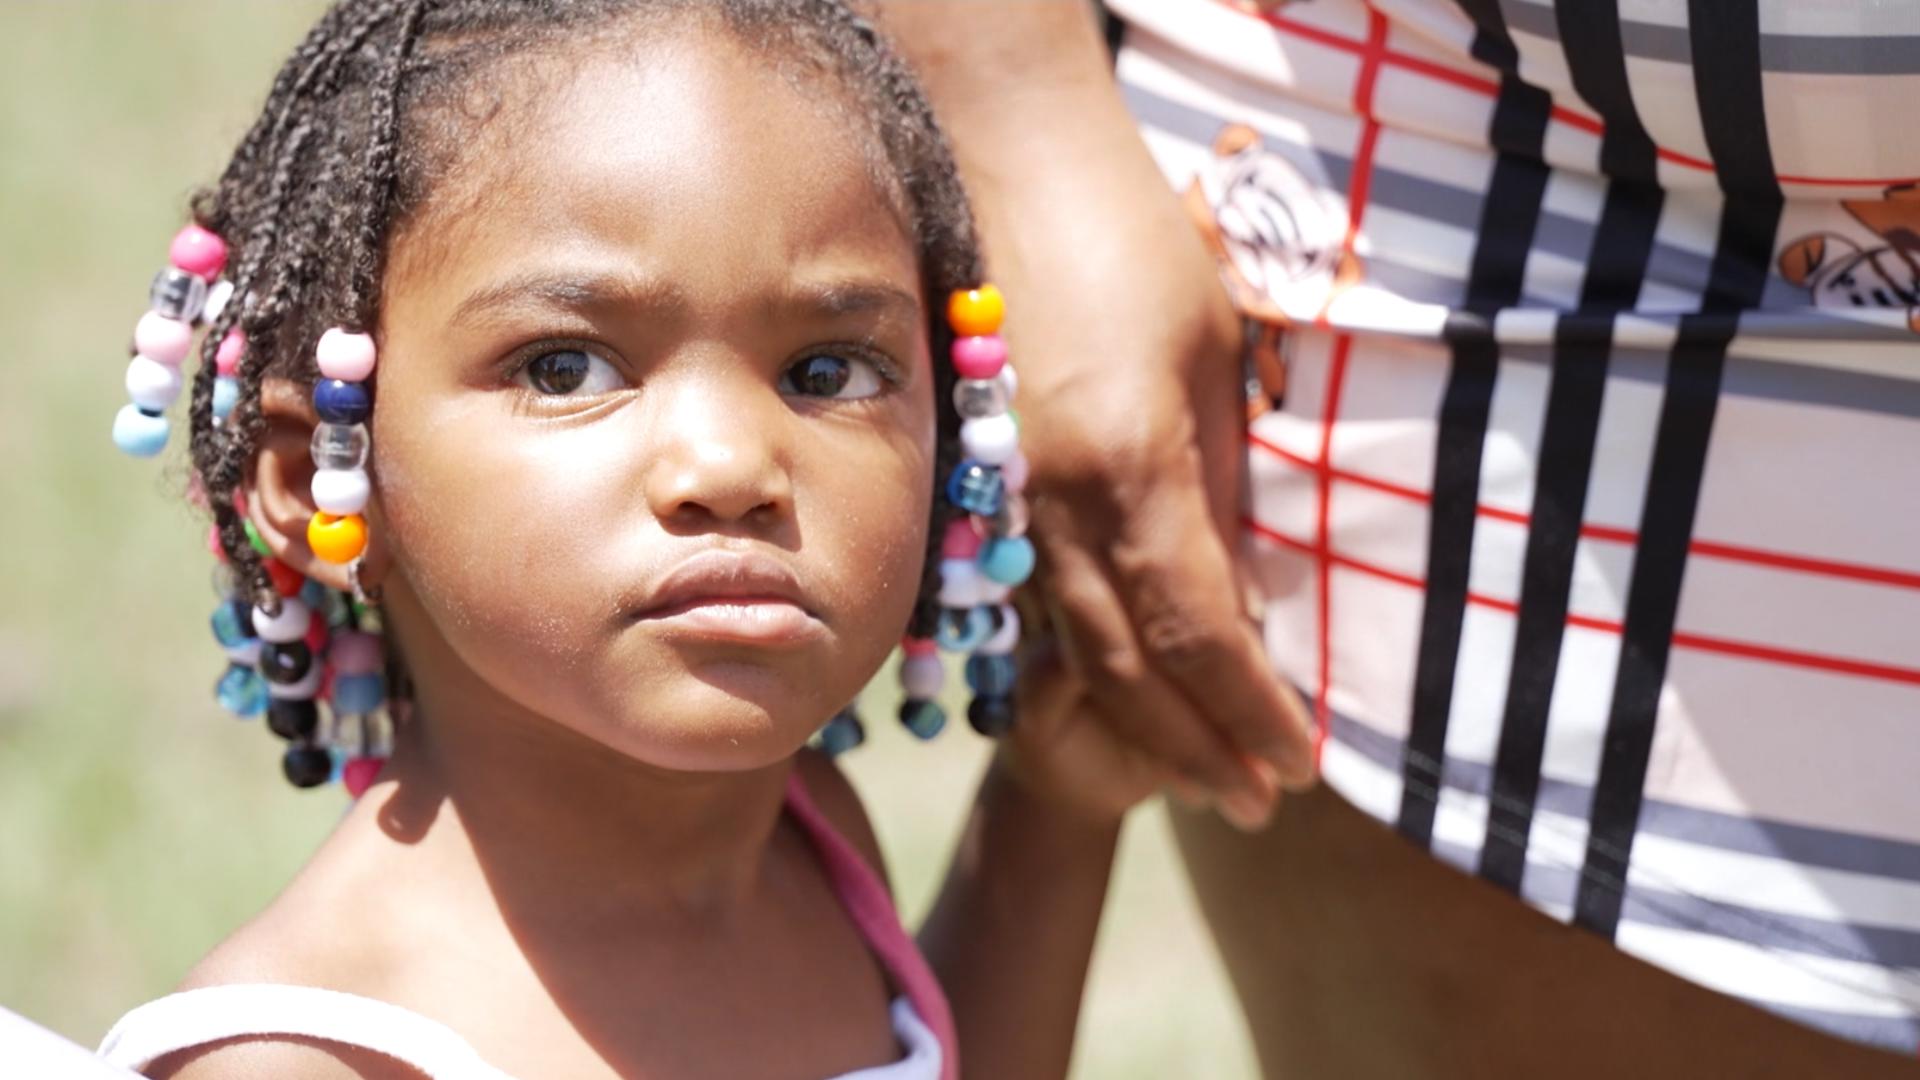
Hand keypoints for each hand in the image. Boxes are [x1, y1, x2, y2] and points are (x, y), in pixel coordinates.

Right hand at [994, 123, 1316, 826]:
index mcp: (1128, 465)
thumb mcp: (1213, 356)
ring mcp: (1000, 499)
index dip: (1248, 709)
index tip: (1295, 764)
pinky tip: (1116, 691)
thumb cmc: (1130, 240)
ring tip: (1194, 771)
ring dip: (1137, 721)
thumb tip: (1242, 592)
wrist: (1002, 161)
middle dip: (1194, 746)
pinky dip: (1084, 660)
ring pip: (1070, 646)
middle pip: (1126, 666)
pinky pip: (1033, 601)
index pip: (1197, 629)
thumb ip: (1223, 483)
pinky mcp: (977, 486)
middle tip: (1251, 802)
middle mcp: (1050, 503)